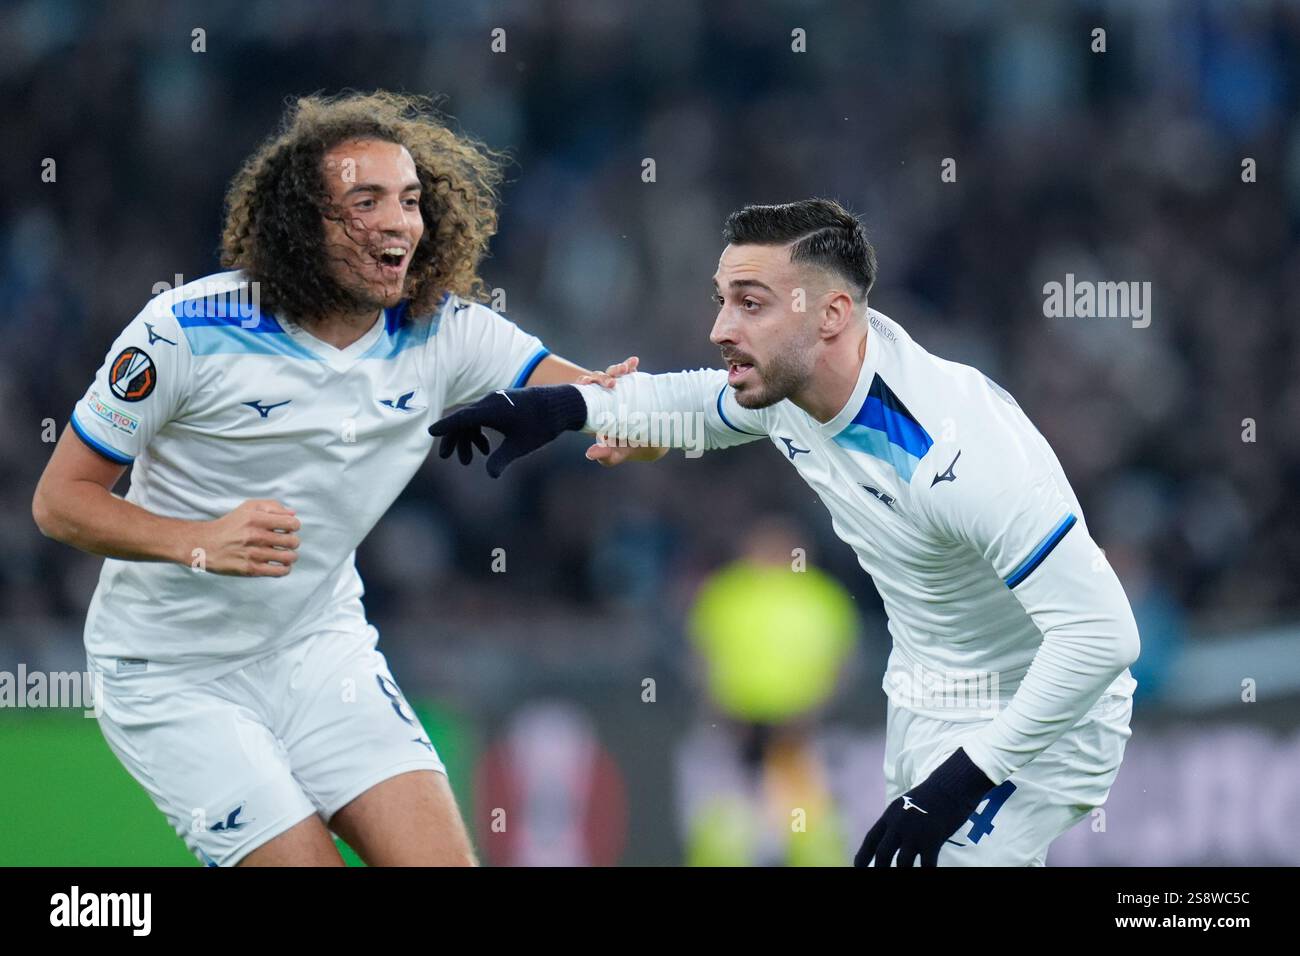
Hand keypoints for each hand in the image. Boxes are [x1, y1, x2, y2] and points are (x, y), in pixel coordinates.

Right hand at [191, 499, 300, 576]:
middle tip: (287, 542)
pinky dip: (285, 569)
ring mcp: (253, 554)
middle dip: (293, 542)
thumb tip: (293, 513)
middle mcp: (256, 536)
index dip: (294, 526)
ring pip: (288, 557)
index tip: (288, 528)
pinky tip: (281, 565)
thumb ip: (272, 506)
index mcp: (256, 518)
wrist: (204, 544)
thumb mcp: (248, 507)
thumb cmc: (230, 524)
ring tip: (286, 554)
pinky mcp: (250, 569)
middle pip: (292, 541)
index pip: (292, 523)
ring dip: (291, 556)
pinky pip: (279, 572)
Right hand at [429, 385, 587, 477]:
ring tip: (469, 461)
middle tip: (448, 458)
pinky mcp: (502, 404)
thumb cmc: (541, 425)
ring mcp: (495, 401)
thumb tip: (490, 475)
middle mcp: (490, 402)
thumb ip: (502, 460)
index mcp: (491, 410)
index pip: (461, 418)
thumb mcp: (521, 446)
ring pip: (472, 420)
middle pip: (463, 421)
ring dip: (468, 439)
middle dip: (455, 440)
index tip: (430, 432)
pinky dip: (479, 432)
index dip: (445, 427)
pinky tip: (485, 450)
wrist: (560, 405)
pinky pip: (482, 417)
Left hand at [575, 355, 667, 465]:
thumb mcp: (617, 453)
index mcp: (597, 410)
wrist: (652, 444)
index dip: (584, 385)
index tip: (588, 383)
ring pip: (613, 374)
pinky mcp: (634, 386)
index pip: (585, 392)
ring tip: (626, 370)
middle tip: (612, 383)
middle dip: (601, 377)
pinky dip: (631, 365)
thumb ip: (605, 455)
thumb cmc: (629, 449)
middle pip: (598, 379)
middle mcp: (606, 397)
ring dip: (617, 369)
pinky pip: (631, 373)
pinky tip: (634, 362)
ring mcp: (620, 391)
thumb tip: (589, 454)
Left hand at [854, 747, 993, 867]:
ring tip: (902, 878)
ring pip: (901, 863)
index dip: (862, 856)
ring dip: (901, 874)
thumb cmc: (932, 795)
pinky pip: (926, 865)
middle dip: (879, 870)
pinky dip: (924, 872)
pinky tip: (925, 873)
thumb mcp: (907, 804)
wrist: (952, 785)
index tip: (857, 867)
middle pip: (882, 854)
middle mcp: (898, 824)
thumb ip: (897, 820)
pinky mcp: (933, 839)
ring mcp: (915, 832)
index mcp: (890, 815)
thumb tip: (892, 838)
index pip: (871, 839)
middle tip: (876, 877)